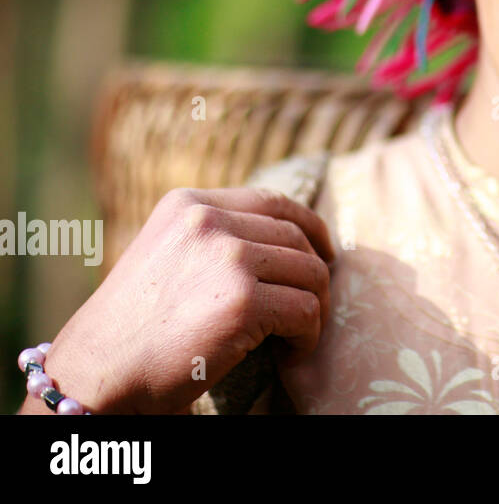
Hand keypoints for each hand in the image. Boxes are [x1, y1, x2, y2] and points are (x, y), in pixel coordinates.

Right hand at [20, 186, 333, 413]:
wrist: (95, 374)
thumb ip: (216, 237)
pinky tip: (291, 352)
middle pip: (298, 239)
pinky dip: (308, 336)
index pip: (273, 202)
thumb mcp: (169, 255)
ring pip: (311, 274)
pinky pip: (307, 311)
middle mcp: (209, 221)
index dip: (310, 226)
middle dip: (314, 275)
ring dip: (315, 308)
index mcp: (189, 204)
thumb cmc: (134, 326)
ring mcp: (227, 258)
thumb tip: (291, 238)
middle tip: (311, 309)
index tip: (324, 252)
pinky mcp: (242, 303)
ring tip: (298, 334)